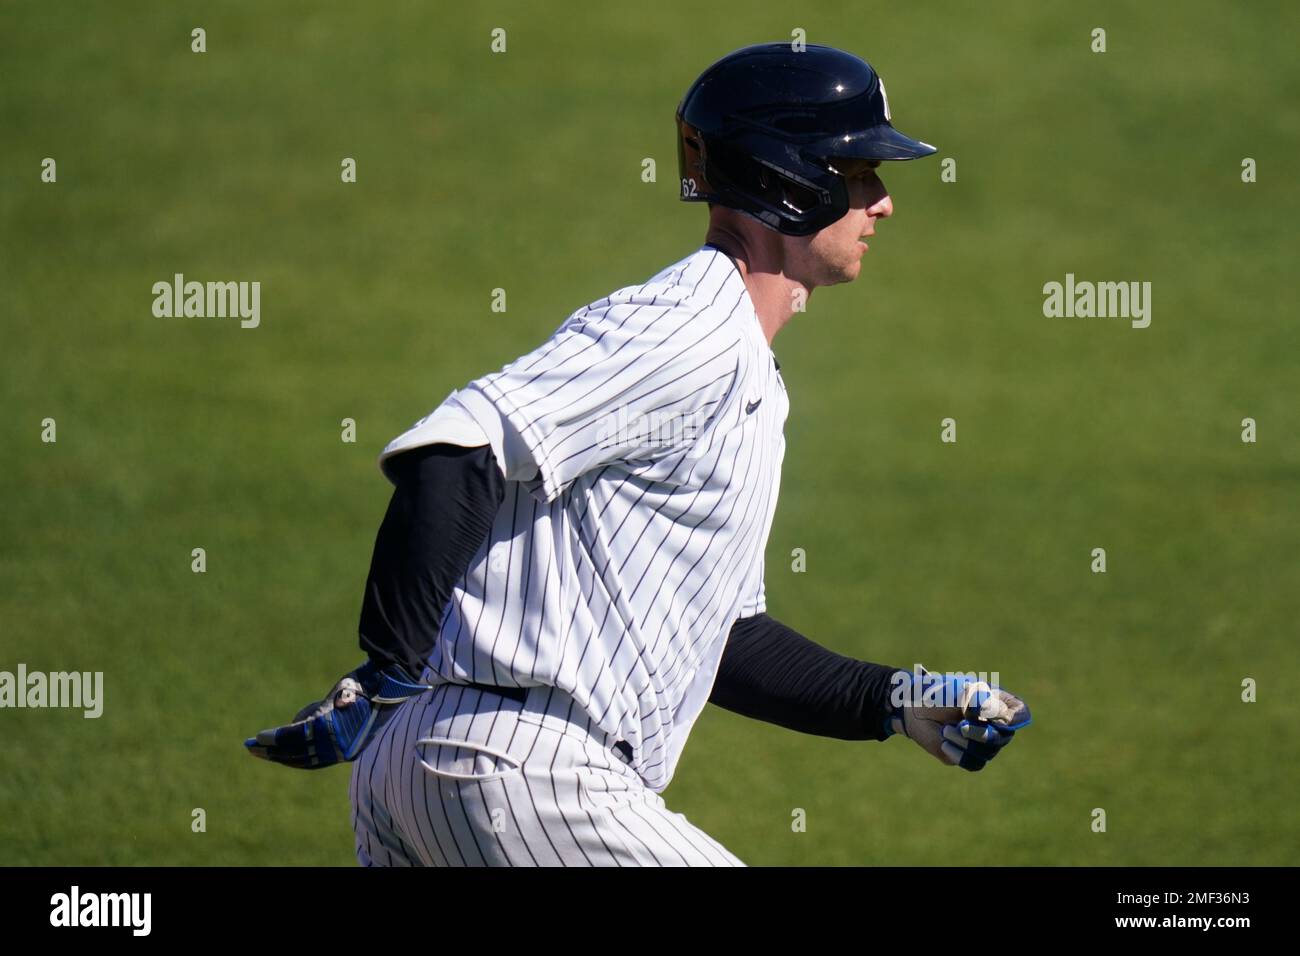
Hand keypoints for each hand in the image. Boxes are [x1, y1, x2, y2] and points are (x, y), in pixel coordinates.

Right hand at [244, 660, 428, 768]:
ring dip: (271, 747)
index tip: (271, 755)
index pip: (312, 762)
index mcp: (347, 750)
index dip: (289, 759)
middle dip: (275, 756)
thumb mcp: (342, 709)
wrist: (385, 676)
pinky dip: (277, 736)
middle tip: (253, 750)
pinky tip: (262, 736)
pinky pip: (296, 734)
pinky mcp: (328, 721)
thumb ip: (320, 718)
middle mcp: (341, 750)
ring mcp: (335, 737)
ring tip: (253, 744)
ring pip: (295, 748)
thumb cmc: (367, 689)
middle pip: (301, 759)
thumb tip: (296, 723)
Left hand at [883, 666, 1030, 771]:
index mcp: (1000, 703)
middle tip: (960, 725)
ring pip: (988, 752)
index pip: (1020, 714)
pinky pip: (974, 764)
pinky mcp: (971, 756)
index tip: (994, 718)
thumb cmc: (938, 694)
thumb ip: (974, 699)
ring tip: (945, 731)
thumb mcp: (956, 691)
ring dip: (965, 742)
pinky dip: (959, 755)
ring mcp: (986, 743)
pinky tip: (945, 744)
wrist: (915, 709)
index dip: (1011, 719)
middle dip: (980, 733)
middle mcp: (998, 725)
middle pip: (1003, 737)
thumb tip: (986, 712)